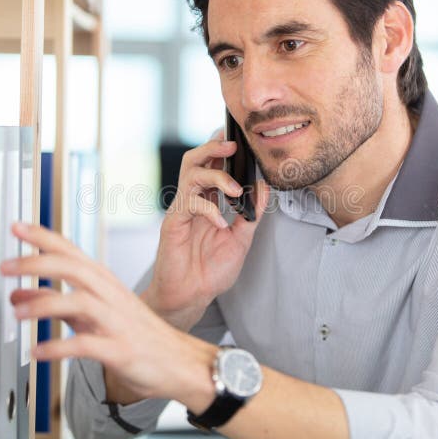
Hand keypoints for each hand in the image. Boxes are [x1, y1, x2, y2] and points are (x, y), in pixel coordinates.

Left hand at [0, 222, 215, 403]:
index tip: (16, 226)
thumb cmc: (136, 334)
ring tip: (16, 314)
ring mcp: (116, 321)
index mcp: (104, 282)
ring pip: (80, 301)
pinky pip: (86, 345)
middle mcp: (110, 295)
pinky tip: (38, 352)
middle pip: (73, 267)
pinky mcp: (120, 349)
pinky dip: (59, 347)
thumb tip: (17, 295)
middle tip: (5, 266)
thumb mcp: (90, 315)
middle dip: (36, 263)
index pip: (70, 251)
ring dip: (44, 304)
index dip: (43, 237)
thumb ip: (54, 303)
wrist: (179, 361)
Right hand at [144, 133, 269, 330]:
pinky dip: (209, 210)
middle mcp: (192, 201)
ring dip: (215, 175)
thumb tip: (264, 189)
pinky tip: (221, 224)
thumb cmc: (210, 270)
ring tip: (235, 188)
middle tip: (232, 145)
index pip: (212, 166)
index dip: (222, 150)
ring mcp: (181, 211)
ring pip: (190, 174)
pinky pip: (189, 204)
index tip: (240, 141)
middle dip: (212, 147)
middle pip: (195, 160)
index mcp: (207, 202)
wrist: (191, 297)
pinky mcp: (173, 223)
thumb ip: (251, 214)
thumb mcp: (241, 240)